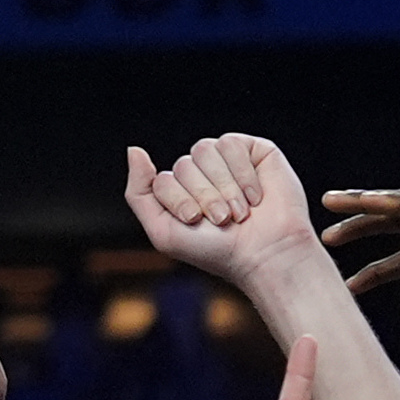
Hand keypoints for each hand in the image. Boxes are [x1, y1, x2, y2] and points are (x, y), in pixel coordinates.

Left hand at [124, 134, 318, 293]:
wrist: (265, 255)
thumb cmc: (216, 250)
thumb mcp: (163, 232)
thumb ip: (139, 193)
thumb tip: (134, 149)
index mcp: (179, 190)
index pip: (162, 180)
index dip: (179, 202)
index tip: (197, 223)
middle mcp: (201, 171)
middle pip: (184, 165)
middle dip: (204, 197)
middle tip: (223, 220)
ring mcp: (226, 159)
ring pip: (204, 151)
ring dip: (223, 187)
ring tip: (239, 212)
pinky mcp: (254, 150)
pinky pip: (231, 144)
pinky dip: (242, 174)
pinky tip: (255, 196)